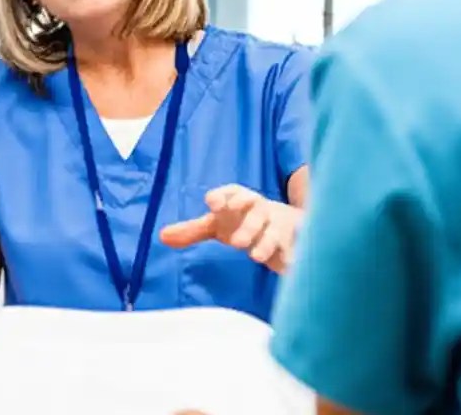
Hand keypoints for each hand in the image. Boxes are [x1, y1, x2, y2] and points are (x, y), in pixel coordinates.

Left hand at [159, 185, 302, 273]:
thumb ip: (193, 231)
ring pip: (276, 230)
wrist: (287, 224)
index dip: (223, 196)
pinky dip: (294, 257)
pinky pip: (298, 248)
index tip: (212, 202)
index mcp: (241, 201)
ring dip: (267, 242)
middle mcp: (262, 209)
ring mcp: (281, 224)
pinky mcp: (297, 241)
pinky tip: (290, 267)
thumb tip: (162, 237)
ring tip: (256, 257)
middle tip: (236, 242)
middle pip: (256, 210)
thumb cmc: (244, 222)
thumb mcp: (219, 225)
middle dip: (247, 224)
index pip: (233, 192)